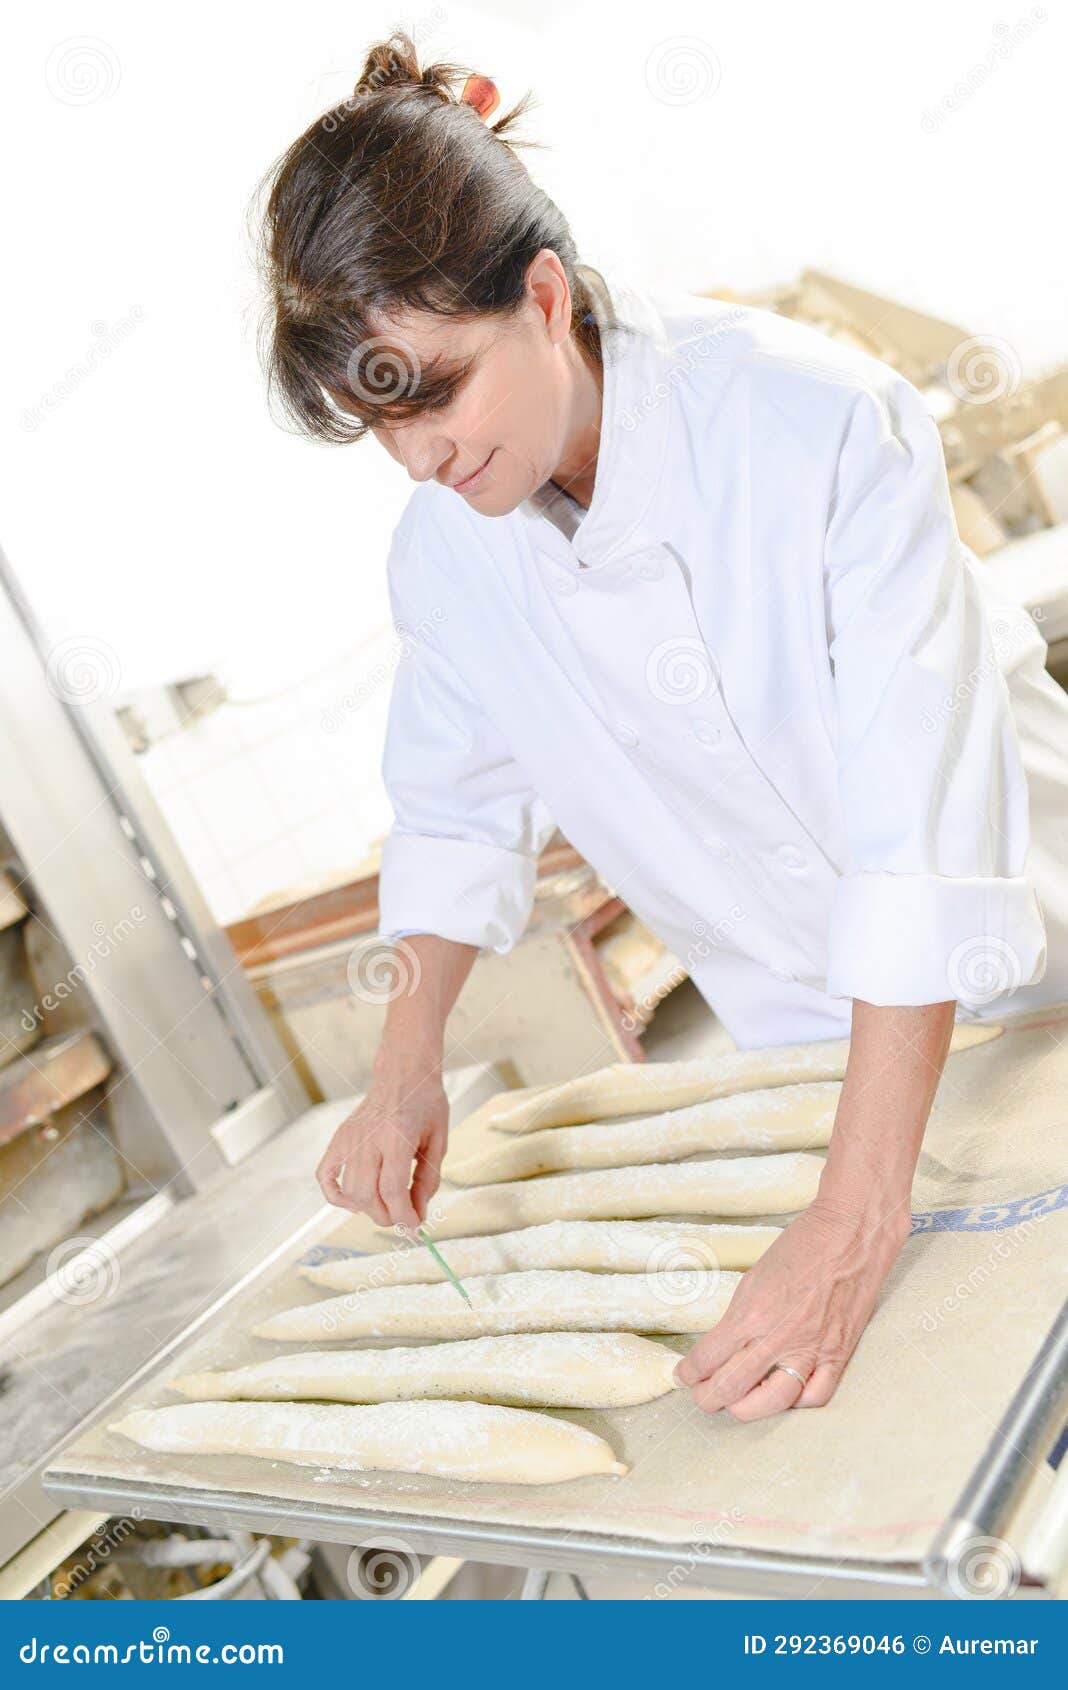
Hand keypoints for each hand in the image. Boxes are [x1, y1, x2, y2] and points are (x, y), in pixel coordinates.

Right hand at [315, 1057, 447, 1232]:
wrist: (403, 1072)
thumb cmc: (426, 1103)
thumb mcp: (438, 1142)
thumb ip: (428, 1180)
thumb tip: (418, 1214)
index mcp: (396, 1136)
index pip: (392, 1190)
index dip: (404, 1216)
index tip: (415, 1227)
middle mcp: (368, 1137)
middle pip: (368, 1195)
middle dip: (388, 1216)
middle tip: (404, 1217)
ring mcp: (349, 1137)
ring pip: (349, 1191)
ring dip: (368, 1210)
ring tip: (387, 1207)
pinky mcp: (339, 1137)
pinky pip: (325, 1176)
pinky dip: (335, 1196)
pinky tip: (354, 1202)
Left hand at [673, 1196, 909, 1419]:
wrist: (850, 1234)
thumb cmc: (800, 1246)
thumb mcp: (755, 1277)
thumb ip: (740, 1315)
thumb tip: (724, 1344)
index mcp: (751, 1313)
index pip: (708, 1357)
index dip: (689, 1372)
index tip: (684, 1375)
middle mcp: (778, 1337)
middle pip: (732, 1386)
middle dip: (708, 1397)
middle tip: (701, 1397)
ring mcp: (810, 1349)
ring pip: (772, 1401)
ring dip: (746, 1409)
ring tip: (735, 1407)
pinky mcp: (838, 1353)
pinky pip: (816, 1395)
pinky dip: (797, 1404)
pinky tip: (784, 1399)